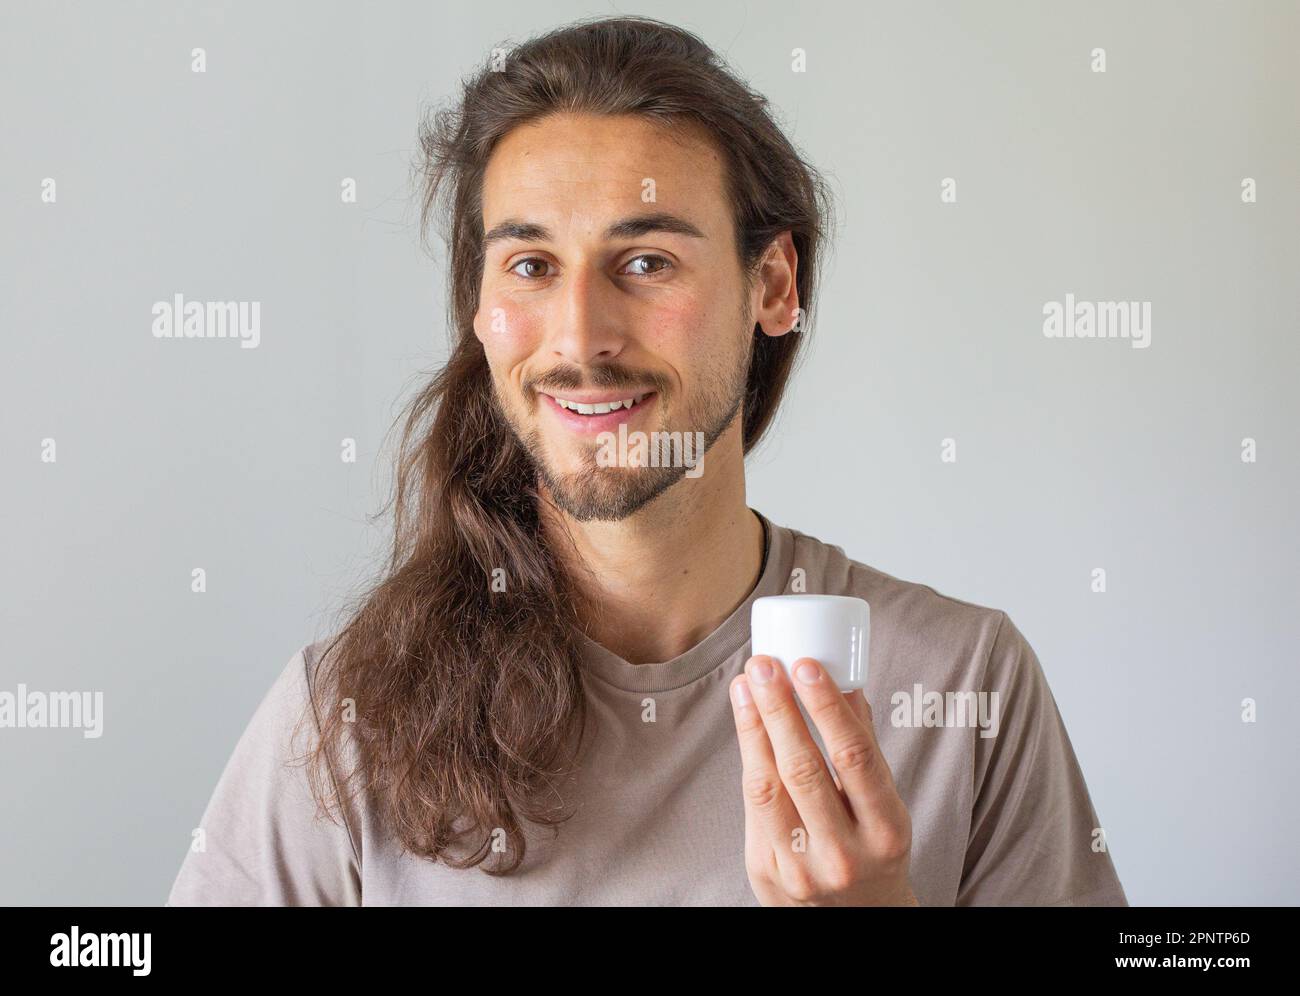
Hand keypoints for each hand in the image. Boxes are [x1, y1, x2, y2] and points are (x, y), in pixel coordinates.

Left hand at [729, 655, 917, 905]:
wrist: (857, 922)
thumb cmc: (873, 849)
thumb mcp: (885, 805)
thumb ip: (864, 748)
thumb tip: (846, 680)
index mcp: (886, 831)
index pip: (855, 758)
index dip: (827, 708)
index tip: (807, 666)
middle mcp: (844, 855)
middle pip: (803, 769)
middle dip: (778, 709)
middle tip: (763, 665)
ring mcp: (801, 868)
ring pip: (767, 786)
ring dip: (753, 727)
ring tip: (745, 685)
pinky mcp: (766, 872)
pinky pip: (753, 806)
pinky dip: (748, 757)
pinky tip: (746, 722)